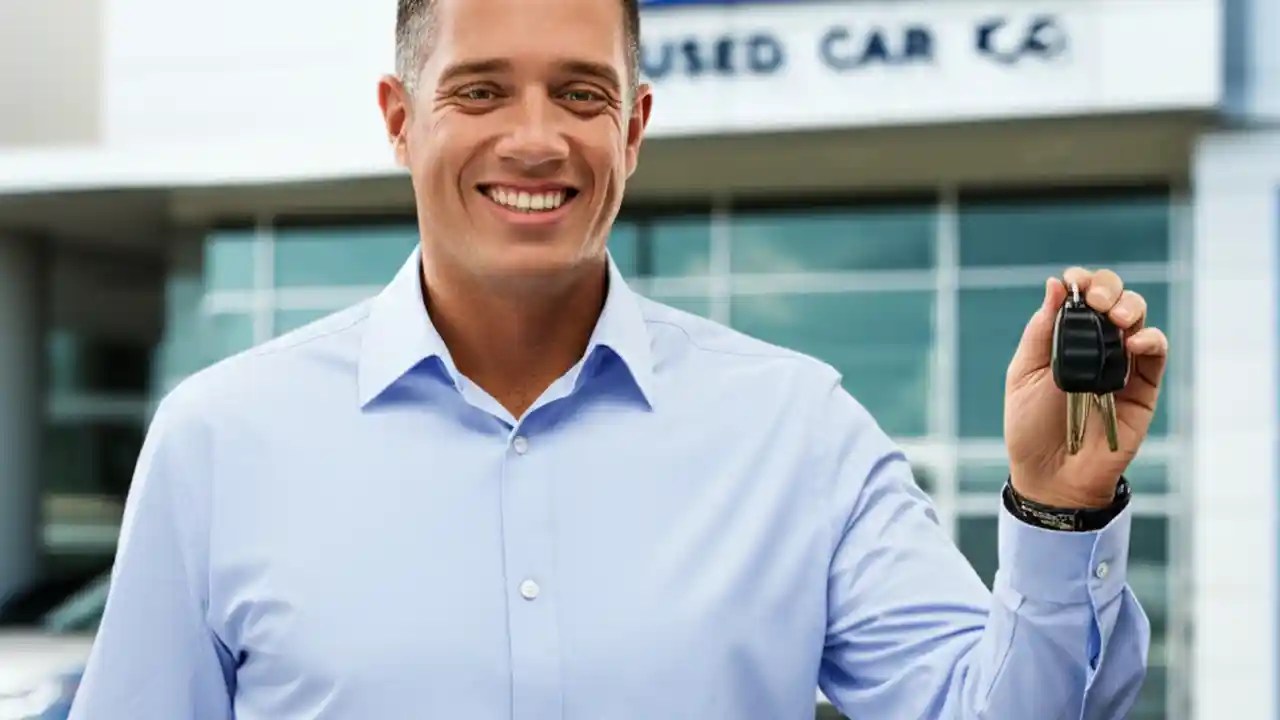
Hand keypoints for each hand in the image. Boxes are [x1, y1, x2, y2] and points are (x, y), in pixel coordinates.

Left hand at [1004, 267, 1168, 508]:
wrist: (1051, 474)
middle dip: (1108, 289)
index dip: (1081, 282)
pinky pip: (1156, 354)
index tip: (1074, 282)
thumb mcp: (1023, 375)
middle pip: (1114, 299)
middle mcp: (1095, 345)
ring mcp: (1121, 364)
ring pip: (1138, 319)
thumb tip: (1053, 286)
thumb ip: (1040, 333)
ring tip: (1116, 318)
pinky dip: (1150, 340)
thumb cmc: (1031, 427)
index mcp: (1063, 338)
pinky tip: (1135, 343)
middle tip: (1096, 301)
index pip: (1079, 297)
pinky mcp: (1143, 387)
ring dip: (1131, 308)